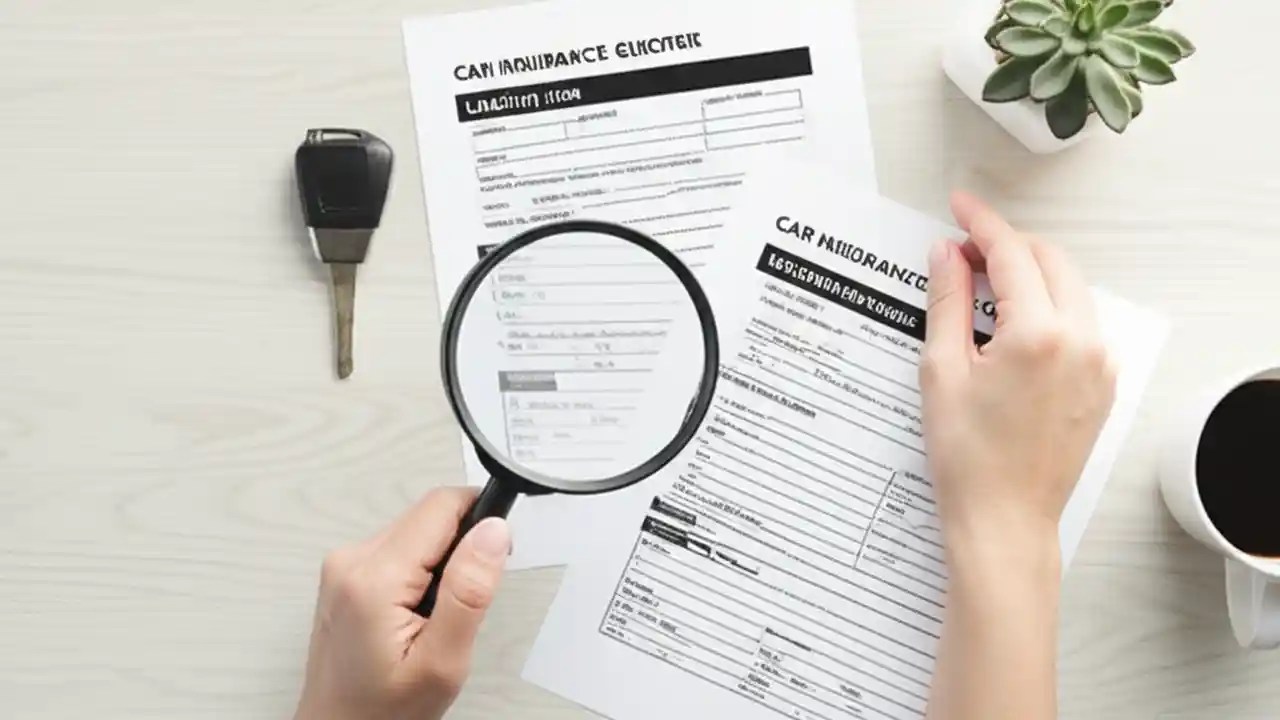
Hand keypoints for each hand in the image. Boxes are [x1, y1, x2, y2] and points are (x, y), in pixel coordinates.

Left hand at [294, 488, 510, 719]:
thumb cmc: (383, 710)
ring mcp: (343, 564)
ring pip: (416, 529)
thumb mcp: (443, 661)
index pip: (442, 505)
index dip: (481, 519)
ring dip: (439, 560)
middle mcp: (351, 560)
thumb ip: (469, 591)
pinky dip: (418, 570)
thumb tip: (493, 531)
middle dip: (460, 548)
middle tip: (461, 604)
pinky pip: (398, 547)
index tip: (495, 555)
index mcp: (375, 578)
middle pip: (428, 515)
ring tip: (436, 614)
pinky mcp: (344, 572)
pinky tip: (416, 611)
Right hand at [921, 192, 1116, 719]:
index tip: (959, 206)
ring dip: (1029, 274)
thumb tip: (947, 254)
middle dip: (1007, 246)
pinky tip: (1010, 323)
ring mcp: (1100, 364)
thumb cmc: (967, 457)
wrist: (1004, 520)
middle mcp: (1081, 341)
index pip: (1011, 254)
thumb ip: (947, 301)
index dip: (980, 224)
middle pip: (1049, 262)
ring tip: (981, 287)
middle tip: (961, 250)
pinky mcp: (1103, 384)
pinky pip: (1079, 323)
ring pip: (1069, 289)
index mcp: (1039, 334)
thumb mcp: (942, 370)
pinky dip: (1048, 307)